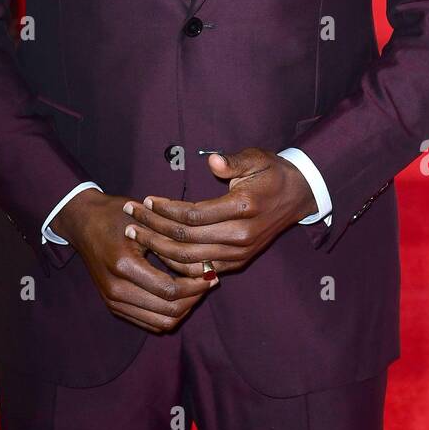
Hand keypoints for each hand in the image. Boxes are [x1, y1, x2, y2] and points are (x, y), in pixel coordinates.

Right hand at [52, 188, 216, 332]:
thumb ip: (172, 246)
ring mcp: (112, 301)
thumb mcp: (145, 222)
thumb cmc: (116, 216)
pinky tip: (180, 295)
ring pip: (160, 323)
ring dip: (183, 309)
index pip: (169, 290)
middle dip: (193, 299)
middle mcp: (115, 290)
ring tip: (197, 288)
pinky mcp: (113, 306)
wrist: (83, 222)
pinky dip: (168, 314)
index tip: (211, 273)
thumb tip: (203, 265)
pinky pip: (148, 322)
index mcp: (123, 266)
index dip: (195, 286)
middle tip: (209, 281)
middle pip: (167, 312)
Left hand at [122, 148, 317, 279]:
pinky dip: (176, 264)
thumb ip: (232, 161)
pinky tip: (157, 251)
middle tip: (130, 218)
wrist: (299, 196)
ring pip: (189, 259)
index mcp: (242, 208)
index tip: (145, 200)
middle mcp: (240, 236)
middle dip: (153, 229)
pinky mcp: (237, 262)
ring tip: (136, 235)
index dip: (165, 210)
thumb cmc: (272, 173)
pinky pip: (200, 270)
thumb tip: (212, 160)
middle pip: (186, 240)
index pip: (193, 216)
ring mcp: (239, 254)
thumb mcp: (256, 158)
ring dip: (159, 249)